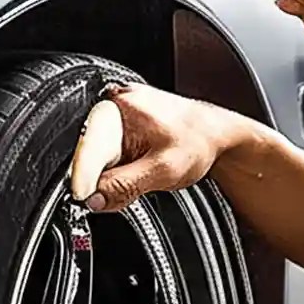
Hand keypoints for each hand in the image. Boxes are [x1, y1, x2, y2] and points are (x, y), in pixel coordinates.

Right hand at [70, 82, 231, 211]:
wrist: (216, 133)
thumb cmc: (198, 140)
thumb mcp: (163, 169)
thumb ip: (124, 186)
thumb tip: (93, 199)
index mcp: (118, 106)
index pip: (87, 150)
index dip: (87, 181)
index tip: (89, 201)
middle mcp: (113, 103)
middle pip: (89, 153)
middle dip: (104, 179)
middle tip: (131, 186)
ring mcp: (115, 111)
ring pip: (96, 155)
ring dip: (112, 175)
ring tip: (142, 172)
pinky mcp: (119, 122)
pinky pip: (105, 151)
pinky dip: (117, 168)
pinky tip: (138, 167)